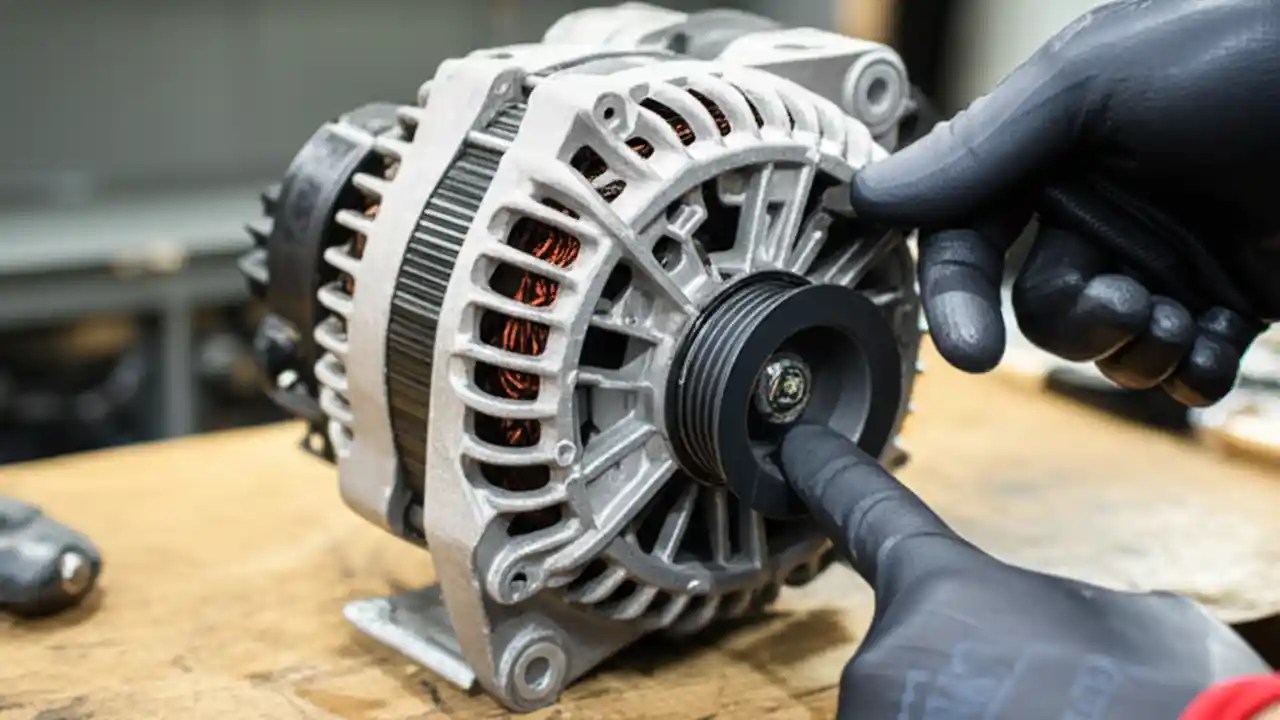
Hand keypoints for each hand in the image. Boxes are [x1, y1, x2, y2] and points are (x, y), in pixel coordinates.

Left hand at [780, 424, 1269, 718]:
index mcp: (937, 586)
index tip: (799, 450)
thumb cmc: (1166, 699)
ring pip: (910, 714)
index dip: (829, 476)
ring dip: (958, 714)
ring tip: (1035, 719)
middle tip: (1037, 700)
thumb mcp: (1108, 623)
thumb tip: (1026, 631)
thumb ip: (1032, 614)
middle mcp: (882, 661)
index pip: (863, 511)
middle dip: (960, 681)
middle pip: (904, 662)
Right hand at [850, 0, 1278, 405]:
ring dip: (1139, 353)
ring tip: (1188, 320)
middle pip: (1039, 309)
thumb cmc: (1256, 53)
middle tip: (1135, 304)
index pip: (969, 235)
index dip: (956, 295)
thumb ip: (982, 147)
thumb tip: (873, 190)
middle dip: (1081, 322)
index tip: (970, 351)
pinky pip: (1181, 372)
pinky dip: (1193, 375)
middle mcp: (1105, 207)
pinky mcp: (1232, 302)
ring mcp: (1169, 258)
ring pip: (1106, 350)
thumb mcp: (1097, 83)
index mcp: (1055, 147)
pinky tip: (1224, 342)